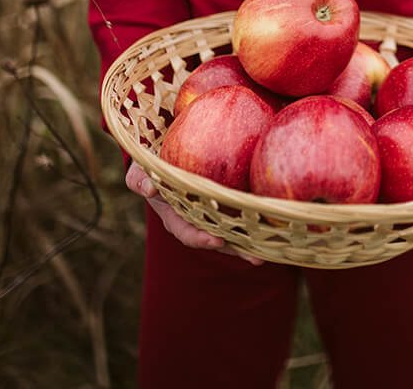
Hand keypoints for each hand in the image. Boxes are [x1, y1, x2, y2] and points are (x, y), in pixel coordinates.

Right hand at [125, 162, 264, 265]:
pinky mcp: (226, 202)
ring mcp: (211, 213)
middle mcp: (194, 219)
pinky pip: (240, 215)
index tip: (217, 241)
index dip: (201, 238)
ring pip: (231, 232)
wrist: (165, 153)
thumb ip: (140, 179)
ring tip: (268, 253)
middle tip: (256, 258)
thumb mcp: (140, 171)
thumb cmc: (150, 164)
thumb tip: (150, 189)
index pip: (187, 232)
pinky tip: (273, 228)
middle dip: (235, 249)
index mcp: (174, 215)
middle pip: (215, 239)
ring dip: (248, 243)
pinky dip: (253, 221)